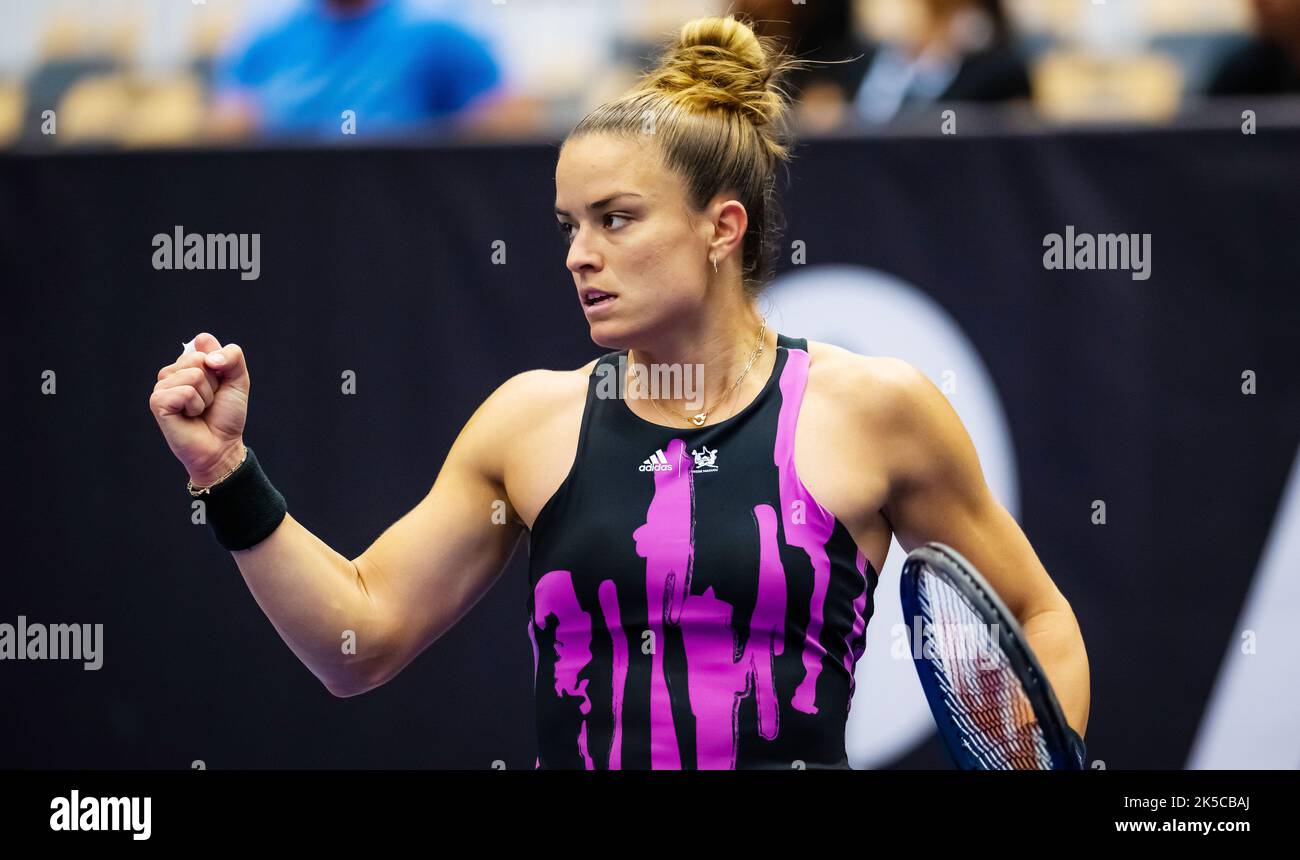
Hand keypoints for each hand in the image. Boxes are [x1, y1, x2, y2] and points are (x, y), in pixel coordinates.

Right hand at [150, 332, 249, 485]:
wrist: (222, 445)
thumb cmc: (226, 414)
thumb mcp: (238, 379)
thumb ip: (232, 356)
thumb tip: (209, 356)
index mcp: (187, 363)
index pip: (204, 342)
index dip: (221, 365)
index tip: (219, 385)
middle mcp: (172, 372)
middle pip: (198, 358)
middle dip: (213, 382)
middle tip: (209, 400)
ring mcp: (162, 387)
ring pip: (193, 375)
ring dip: (206, 396)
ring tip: (200, 410)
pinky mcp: (157, 402)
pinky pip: (185, 392)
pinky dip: (195, 405)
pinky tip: (189, 416)